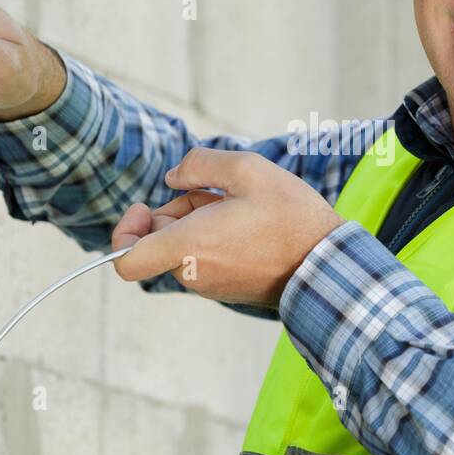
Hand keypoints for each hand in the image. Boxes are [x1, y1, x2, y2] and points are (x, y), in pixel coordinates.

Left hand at [111, 147, 345, 308]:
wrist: (328, 264)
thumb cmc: (290, 217)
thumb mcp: (247, 170)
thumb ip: (199, 164)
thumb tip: (172, 177)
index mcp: (188, 246)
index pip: (125, 261)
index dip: (125, 232)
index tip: (147, 208)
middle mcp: (193, 273)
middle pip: (160, 240)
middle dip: (178, 211)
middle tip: (216, 194)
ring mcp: (210, 286)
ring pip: (184, 247)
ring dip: (200, 222)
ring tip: (241, 208)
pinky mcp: (228, 290)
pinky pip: (205, 260)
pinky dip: (215, 239)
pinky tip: (249, 225)